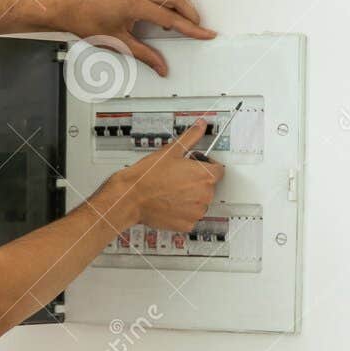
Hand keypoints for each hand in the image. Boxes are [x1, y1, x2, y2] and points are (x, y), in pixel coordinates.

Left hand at [49, 0, 215, 75]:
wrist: (72, 8)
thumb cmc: (88, 22)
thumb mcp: (118, 43)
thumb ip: (144, 55)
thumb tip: (161, 67)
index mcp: (135, 5)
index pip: (171, 19)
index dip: (191, 29)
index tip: (204, 34)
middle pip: (176, 0)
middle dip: (191, 15)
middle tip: (199, 29)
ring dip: (183, 5)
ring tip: (189, 21)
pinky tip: (170, 11)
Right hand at [101, 121, 222, 232]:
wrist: (130, 197)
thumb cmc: (148, 176)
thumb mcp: (171, 151)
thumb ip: (191, 137)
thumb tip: (200, 125)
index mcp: (205, 176)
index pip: (219, 169)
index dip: (206, 165)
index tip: (195, 164)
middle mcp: (204, 195)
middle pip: (209, 186)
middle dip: (197, 181)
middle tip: (178, 177)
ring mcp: (196, 212)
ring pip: (200, 202)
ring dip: (191, 197)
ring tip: (172, 190)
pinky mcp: (187, 224)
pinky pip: (191, 217)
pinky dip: (183, 211)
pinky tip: (170, 202)